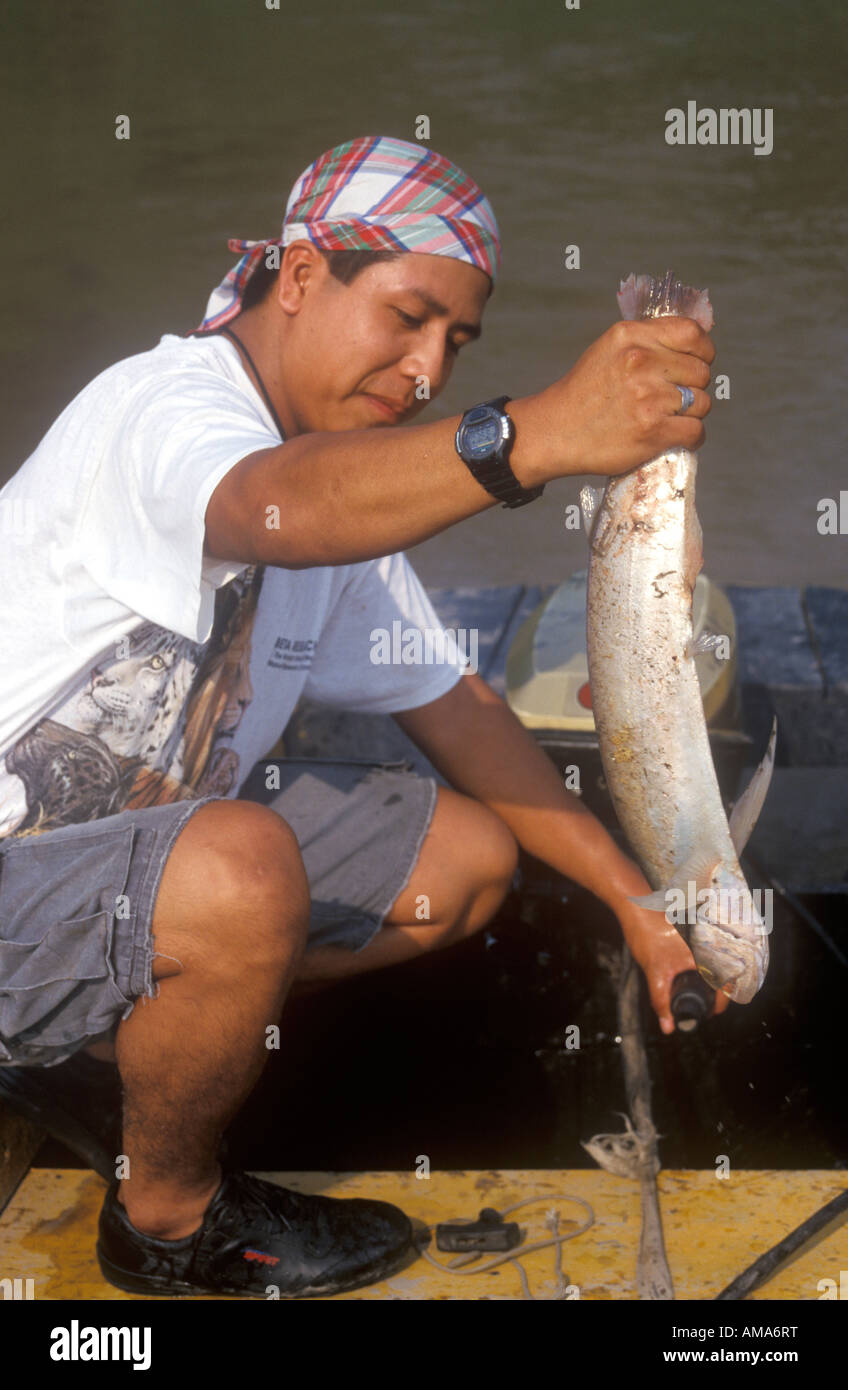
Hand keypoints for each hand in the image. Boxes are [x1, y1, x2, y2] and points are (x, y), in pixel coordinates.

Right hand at [520, 316, 715, 482]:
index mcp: (631, 336)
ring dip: (692, 413)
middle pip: (701, 371)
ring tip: (670, 417)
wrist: (555, 432)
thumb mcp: (609, 349)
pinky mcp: (653, 430)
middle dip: (695, 386)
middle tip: (675, 398)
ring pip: (702, 402)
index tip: (696, 362)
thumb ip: (647, 341)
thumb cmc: (584, 392)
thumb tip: (695, 341)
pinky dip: (692, 438)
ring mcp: (649, 397)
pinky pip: (696, 431)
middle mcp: (641, 362)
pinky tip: (677, 437)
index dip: (702, 350)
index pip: (692, 333)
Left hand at [617, 902, 730, 1035]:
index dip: (721, 1004)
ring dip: (712, 983)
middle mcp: (712, 944)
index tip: (711, 1014)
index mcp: (708, 954)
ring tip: (698, 994)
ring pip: (717, 966)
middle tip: (704, 1007)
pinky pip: (708, 956)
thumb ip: (661, 1001)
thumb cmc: (647, 936)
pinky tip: (692, 975)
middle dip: (716, 996)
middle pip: (724, 977)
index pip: (728, 985)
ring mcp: (706, 938)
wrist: (637, 909)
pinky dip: (705, 969)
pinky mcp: (698, 934)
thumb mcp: (654, 974)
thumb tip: (668, 1028)